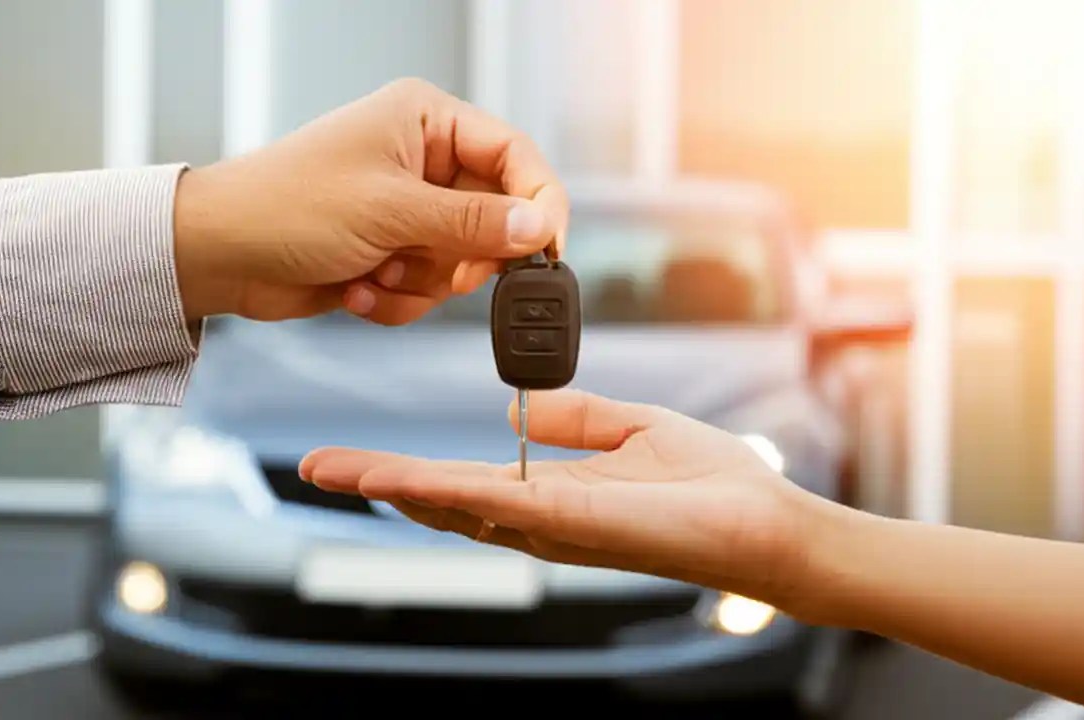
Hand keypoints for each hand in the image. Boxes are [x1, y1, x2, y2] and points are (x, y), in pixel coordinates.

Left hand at [172, 77, 567, 325]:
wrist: (220, 255)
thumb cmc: (286, 205)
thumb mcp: (391, 210)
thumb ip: (473, 222)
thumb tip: (539, 228)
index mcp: (426, 120)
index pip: (514, 155)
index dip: (539, 202)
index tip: (546, 249)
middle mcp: (423, 161)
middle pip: (495, 218)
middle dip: (464, 256)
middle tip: (447, 274)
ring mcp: (408, 210)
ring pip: (463, 262)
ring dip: (422, 282)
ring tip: (376, 271)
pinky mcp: (392, 252)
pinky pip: (429, 289)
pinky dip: (399, 298)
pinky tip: (357, 286)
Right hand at [299, 388, 840, 612]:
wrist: (769, 523)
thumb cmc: (713, 483)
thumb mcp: (635, 427)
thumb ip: (577, 418)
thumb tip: (522, 408)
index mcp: (550, 495)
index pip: (460, 481)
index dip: (402, 470)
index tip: (349, 458)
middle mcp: (542, 520)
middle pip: (442, 502)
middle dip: (377, 485)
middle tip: (314, 467)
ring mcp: (558, 528)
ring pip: (460, 508)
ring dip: (397, 488)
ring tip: (340, 472)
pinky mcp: (586, 526)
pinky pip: (508, 508)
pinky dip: (453, 495)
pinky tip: (409, 480)